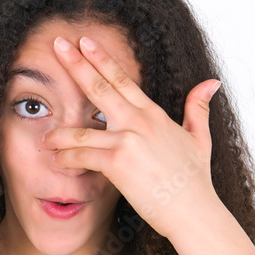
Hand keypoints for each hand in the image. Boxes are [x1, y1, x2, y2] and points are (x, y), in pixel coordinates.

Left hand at [44, 34, 221, 239]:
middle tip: (57, 45)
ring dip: (58, 134)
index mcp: (153, 114)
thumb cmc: (194, 181)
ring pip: (81, 130)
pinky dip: (66, 159)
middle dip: (76, 64)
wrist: (193, 211)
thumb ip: (198, 108)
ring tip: (44, 138)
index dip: (101, 59)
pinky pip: (82, 156)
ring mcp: (127, 140)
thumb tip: (211, 83)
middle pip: (100, 87)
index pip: (122, 79)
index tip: (84, 42)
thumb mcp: (200, 138)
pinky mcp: (118, 163)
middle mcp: (139, 121)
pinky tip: (57, 162)